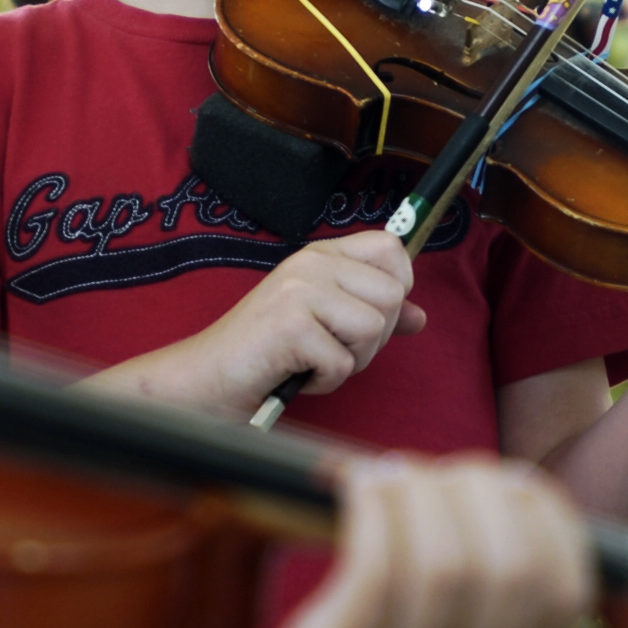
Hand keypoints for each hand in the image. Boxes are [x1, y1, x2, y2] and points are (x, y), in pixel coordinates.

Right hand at [182, 231, 427, 416]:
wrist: (208, 378)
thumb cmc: (265, 352)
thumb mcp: (323, 321)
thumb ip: (369, 312)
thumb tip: (419, 316)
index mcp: (320, 255)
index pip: (390, 247)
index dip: (397, 286)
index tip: (366, 313)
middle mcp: (310, 264)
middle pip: (391, 295)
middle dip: (373, 338)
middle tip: (331, 348)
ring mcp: (299, 291)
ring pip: (373, 329)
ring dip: (350, 360)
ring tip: (311, 360)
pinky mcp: (290, 325)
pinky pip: (343, 363)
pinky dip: (324, 380)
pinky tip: (295, 373)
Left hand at [214, 455, 590, 627]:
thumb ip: (479, 617)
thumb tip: (484, 491)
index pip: (566, 592)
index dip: (549, 517)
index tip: (509, 480)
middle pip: (510, 566)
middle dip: (481, 493)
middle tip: (439, 471)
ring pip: (445, 563)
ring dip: (419, 494)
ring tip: (388, 473)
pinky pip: (375, 570)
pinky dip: (372, 509)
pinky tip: (355, 487)